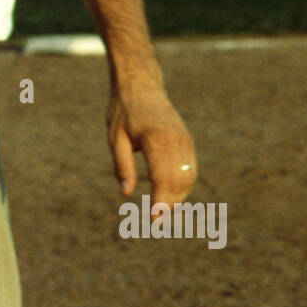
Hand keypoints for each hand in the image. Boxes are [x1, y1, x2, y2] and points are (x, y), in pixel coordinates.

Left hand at [107, 80, 197, 212]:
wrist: (140, 84)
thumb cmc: (123, 111)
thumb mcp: (115, 138)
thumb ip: (122, 166)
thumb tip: (126, 194)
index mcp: (156, 140)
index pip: (164, 178)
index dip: (161, 202)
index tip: (153, 219)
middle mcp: (175, 140)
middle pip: (179, 181)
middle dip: (170, 205)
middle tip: (153, 222)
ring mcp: (184, 139)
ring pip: (189, 176)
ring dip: (178, 197)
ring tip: (161, 212)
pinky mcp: (187, 140)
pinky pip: (191, 168)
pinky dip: (183, 185)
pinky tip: (170, 195)